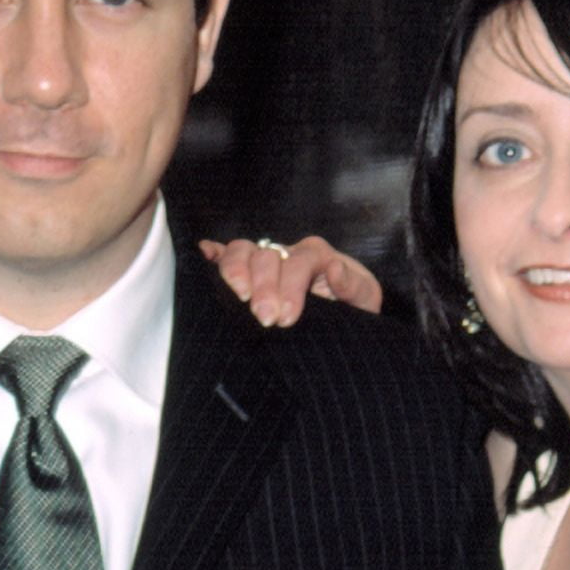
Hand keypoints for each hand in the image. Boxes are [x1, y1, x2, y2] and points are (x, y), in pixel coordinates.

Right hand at [199, 236, 384, 325]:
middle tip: (264, 318)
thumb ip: (353, 285)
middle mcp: (289, 252)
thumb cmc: (354, 307)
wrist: (347, 314)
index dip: (290, 288)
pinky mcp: (249, 270)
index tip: (286, 318)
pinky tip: (203, 256)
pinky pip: (226, 255)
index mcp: (318, 256)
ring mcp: (267, 259)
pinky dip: (212, 254)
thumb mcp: (365, 298)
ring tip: (238, 296)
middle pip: (267, 256)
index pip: (300, 262)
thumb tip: (334, 269)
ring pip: (243, 250)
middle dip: (263, 286)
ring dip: (235, 271)